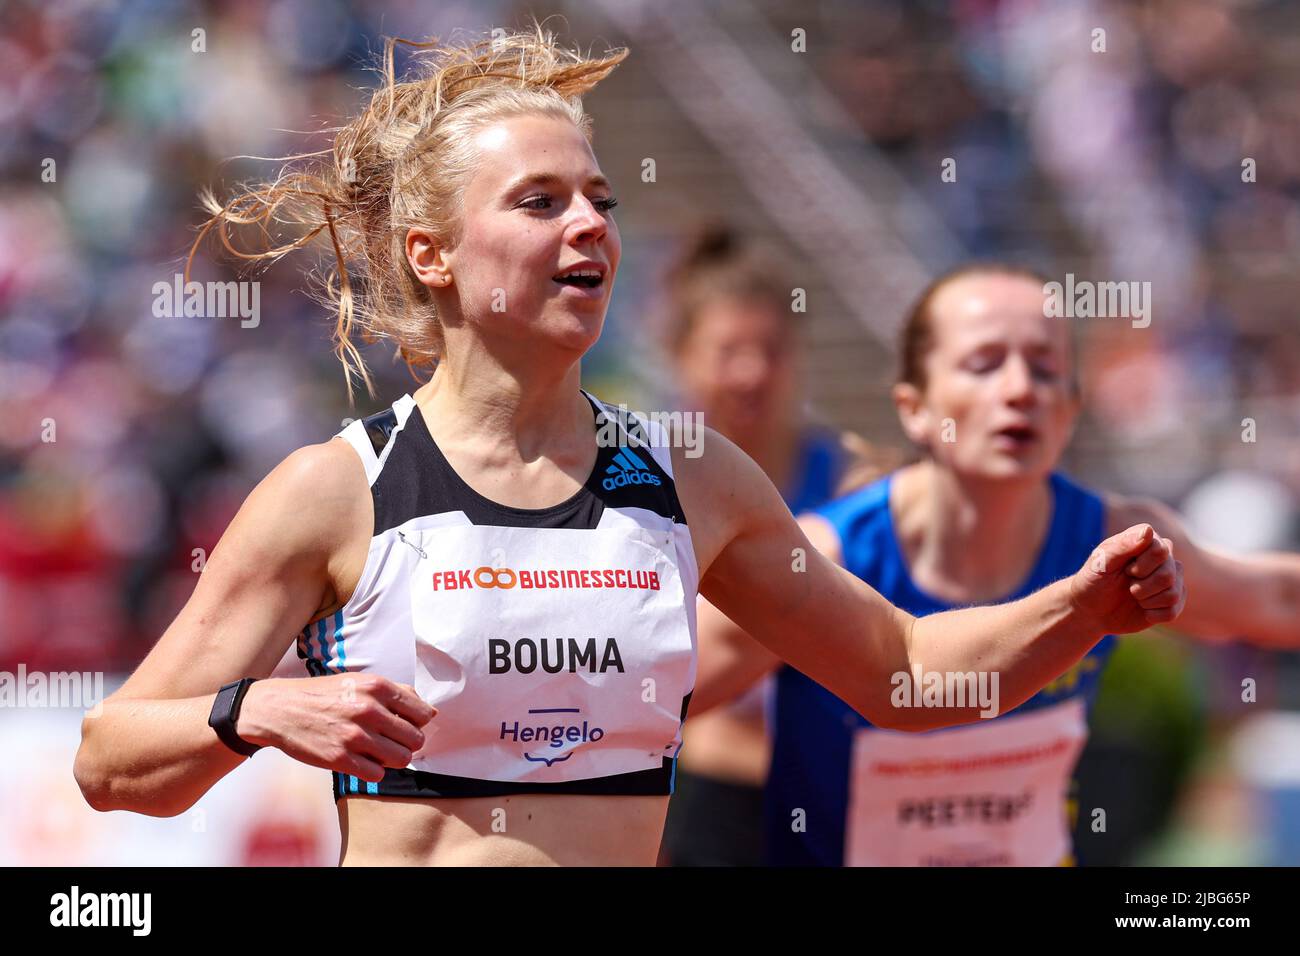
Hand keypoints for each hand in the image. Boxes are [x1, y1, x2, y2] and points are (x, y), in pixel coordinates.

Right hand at [237, 674, 435, 781]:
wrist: (281, 710)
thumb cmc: (324, 695)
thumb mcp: (360, 682)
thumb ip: (397, 693)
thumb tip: (430, 712)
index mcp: (377, 687)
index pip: (422, 714)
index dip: (418, 724)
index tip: (404, 726)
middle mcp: (369, 710)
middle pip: (415, 740)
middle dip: (407, 744)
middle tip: (390, 741)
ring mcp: (355, 736)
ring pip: (401, 759)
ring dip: (392, 759)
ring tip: (377, 752)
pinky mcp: (340, 759)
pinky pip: (377, 774)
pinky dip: (373, 771)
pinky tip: (361, 760)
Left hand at [1069, 523, 1185, 633]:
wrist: (1091, 609)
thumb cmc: (1093, 580)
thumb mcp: (1101, 563)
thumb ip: (1123, 545)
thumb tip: (1148, 531)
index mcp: (1147, 540)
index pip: (1160, 551)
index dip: (1141, 566)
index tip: (1124, 569)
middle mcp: (1164, 557)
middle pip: (1168, 574)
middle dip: (1141, 586)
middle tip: (1126, 585)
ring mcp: (1171, 579)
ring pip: (1173, 594)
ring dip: (1146, 600)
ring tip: (1133, 595)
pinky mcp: (1173, 602)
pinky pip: (1173, 611)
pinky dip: (1152, 614)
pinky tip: (1141, 610)